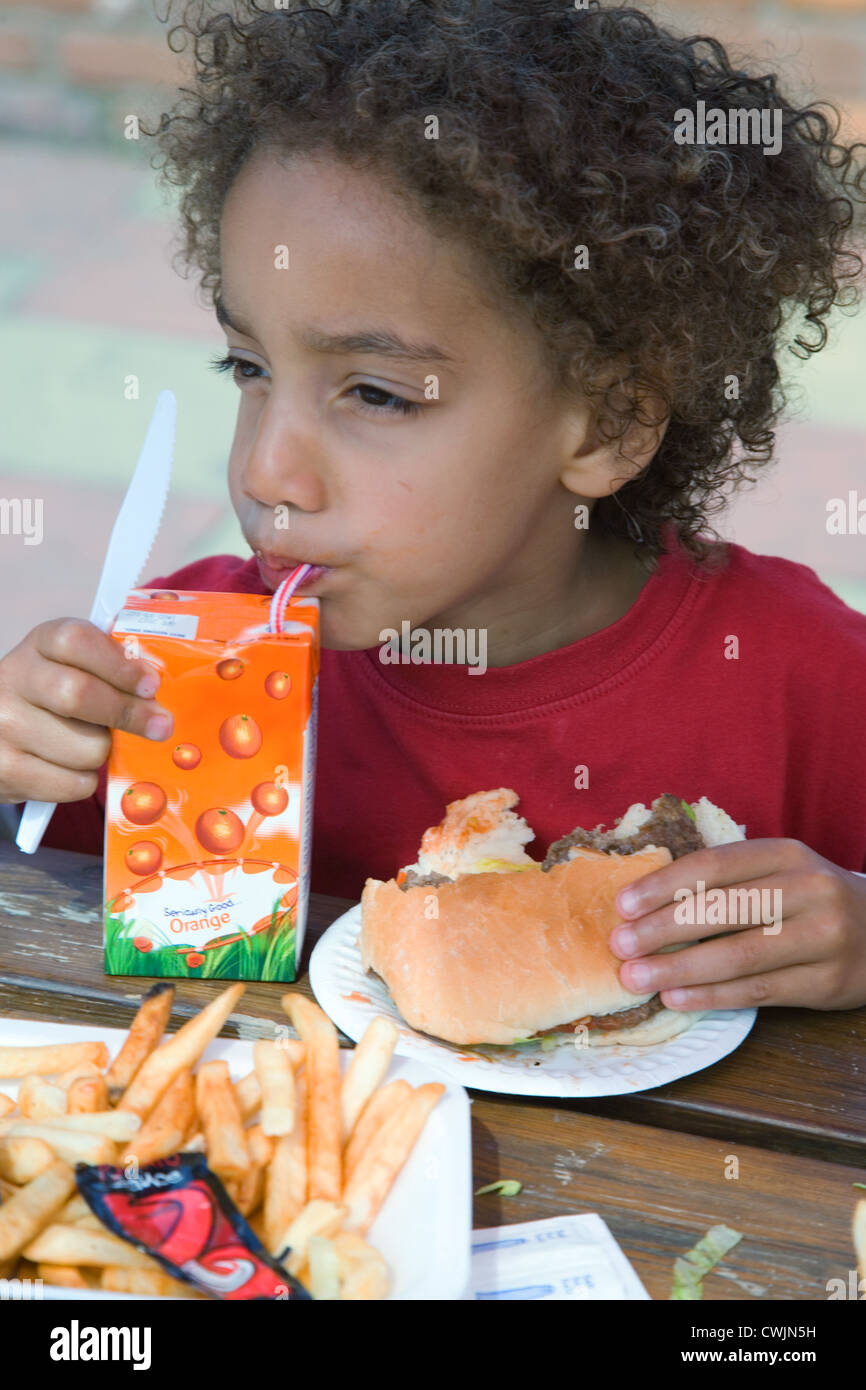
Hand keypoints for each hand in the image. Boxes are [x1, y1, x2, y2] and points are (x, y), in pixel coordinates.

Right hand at [0, 618, 174, 803]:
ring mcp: (4, 726)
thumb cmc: (48, 700)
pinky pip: (74, 783)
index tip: (151, 684)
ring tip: (87, 744)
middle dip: (129, 714)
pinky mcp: (6, 770)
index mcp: (38, 645)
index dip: (119, 664)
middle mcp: (13, 679)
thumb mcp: (70, 668)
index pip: (75, 641)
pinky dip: (83, 781)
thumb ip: (109, 670)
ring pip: (86, 748)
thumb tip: (156, 697)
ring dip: (102, 753)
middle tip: (160, 726)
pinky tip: (69, 767)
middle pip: (79, 694)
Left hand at [609, 838, 865, 1010]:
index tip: (621, 905)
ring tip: (636, 978)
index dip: (663, 885)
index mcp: (787, 853)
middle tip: (619, 945)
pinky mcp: (827, 983)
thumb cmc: (808, 900)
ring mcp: (823, 938)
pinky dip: (711, 996)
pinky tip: (676, 998)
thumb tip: (644, 902)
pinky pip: (758, 992)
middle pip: (722, 910)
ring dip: (678, 969)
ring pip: (738, 956)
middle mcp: (809, 890)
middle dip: (662, 929)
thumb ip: (726, 880)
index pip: (714, 866)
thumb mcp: (778, 872)